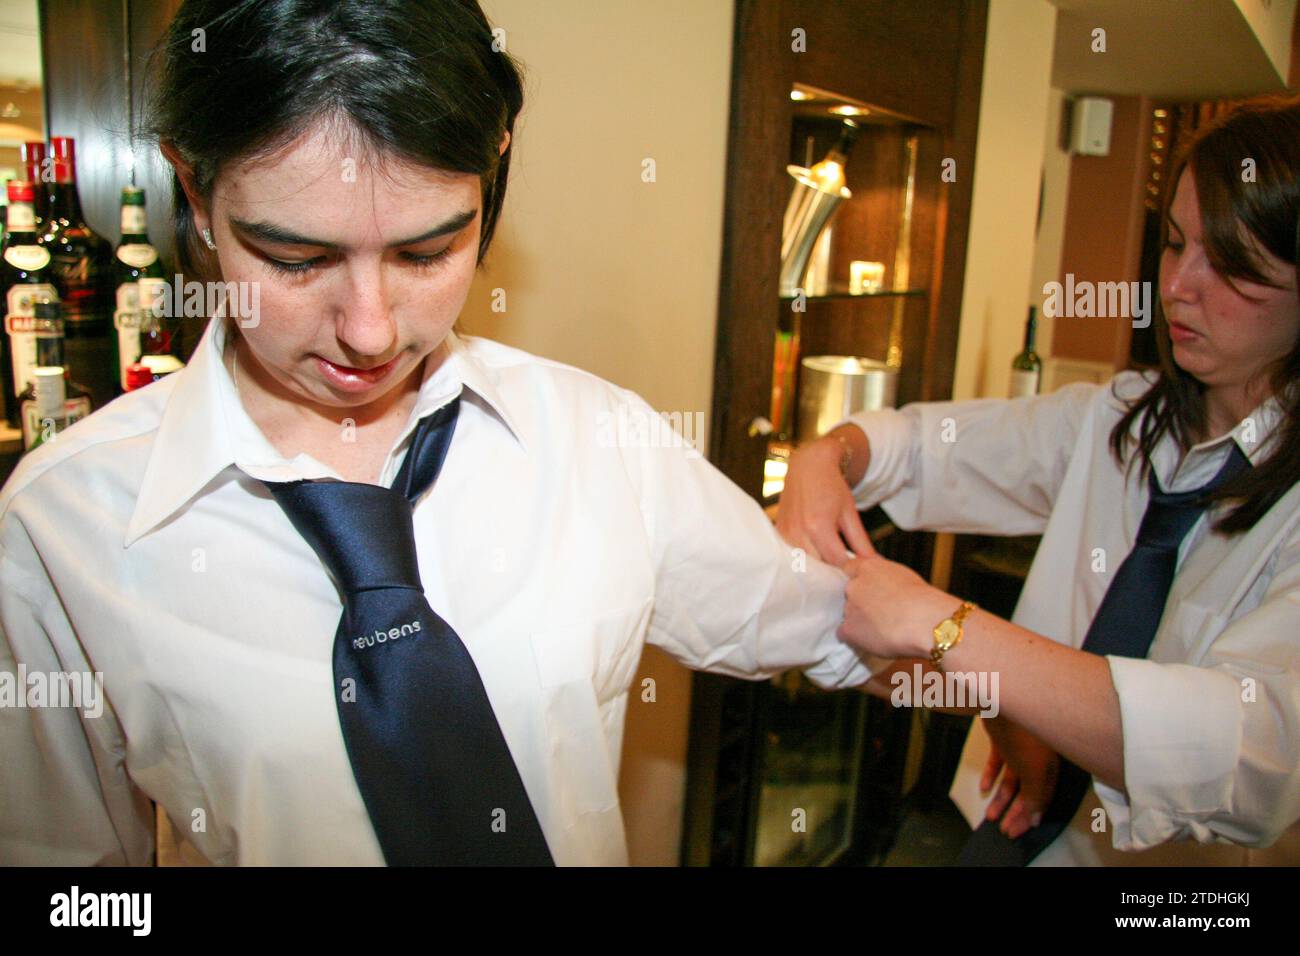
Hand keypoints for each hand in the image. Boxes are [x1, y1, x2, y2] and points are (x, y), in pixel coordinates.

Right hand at [775, 431, 873, 567]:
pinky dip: (804, 557)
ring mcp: (786, 532)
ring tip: (830, 560)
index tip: (857, 567)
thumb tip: (875, 562)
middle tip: (844, 567)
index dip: (849, 567)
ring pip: (804, 562)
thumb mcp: (850, 513)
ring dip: (817, 565)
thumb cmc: (832, 486)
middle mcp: (799, 531)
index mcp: (819, 527)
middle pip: (819, 566)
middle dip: (833, 570)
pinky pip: (792, 553)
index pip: (837, 561)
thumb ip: (861, 541)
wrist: (809, 465)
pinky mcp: (779, 532)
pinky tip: (814, 552)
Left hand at [837, 553, 950, 659]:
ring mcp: (849, 607)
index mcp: (868, 568)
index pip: (848, 569)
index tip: (868, 591)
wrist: (927, 622)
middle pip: (849, 593)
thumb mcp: (903, 576)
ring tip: (883, 628)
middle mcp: (854, 585)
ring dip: (860, 621)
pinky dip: (856, 638)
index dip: (859, 582)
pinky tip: (873, 639)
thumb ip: (885, 576)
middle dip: (860, 602)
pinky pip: (845, 634)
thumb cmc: (924, 600)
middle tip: (880, 612)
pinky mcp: (849, 629)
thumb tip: (881, 580)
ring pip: (848, 615)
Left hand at [980, 717, 1059, 837]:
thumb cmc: (1026, 731)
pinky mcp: (1002, 735)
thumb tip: (1036, 818)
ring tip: (991, 816)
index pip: (1043, 797)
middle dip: (1015, 812)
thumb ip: (1037, 795)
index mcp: (1052, 764)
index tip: (1017, 831)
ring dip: (1001, 797)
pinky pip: (998, 760)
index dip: (1030, 816)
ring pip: (1012, 777)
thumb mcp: (1036, 769)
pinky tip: (984, 788)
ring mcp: (1020, 745)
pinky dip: (991, 775)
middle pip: (1029, 790)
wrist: (1004, 694)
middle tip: (1004, 830)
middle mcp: (1039, 756)